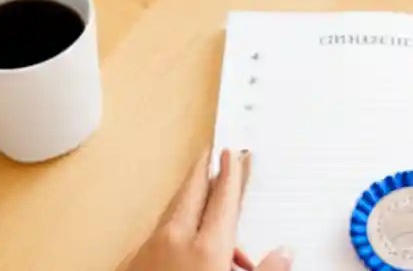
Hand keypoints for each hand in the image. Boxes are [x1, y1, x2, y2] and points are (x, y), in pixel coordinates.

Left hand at [123, 149, 292, 270]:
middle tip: (209, 154)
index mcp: (206, 247)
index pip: (223, 198)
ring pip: (170, 214)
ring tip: (198, 196)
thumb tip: (284, 254)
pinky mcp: (128, 265)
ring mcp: (146, 252)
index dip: (231, 174)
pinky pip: (154, 238)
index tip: (233, 155)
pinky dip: (170, 231)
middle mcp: (174, 241)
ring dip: (186, 201)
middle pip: (191, 194)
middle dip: (202, 173)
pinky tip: (175, 243)